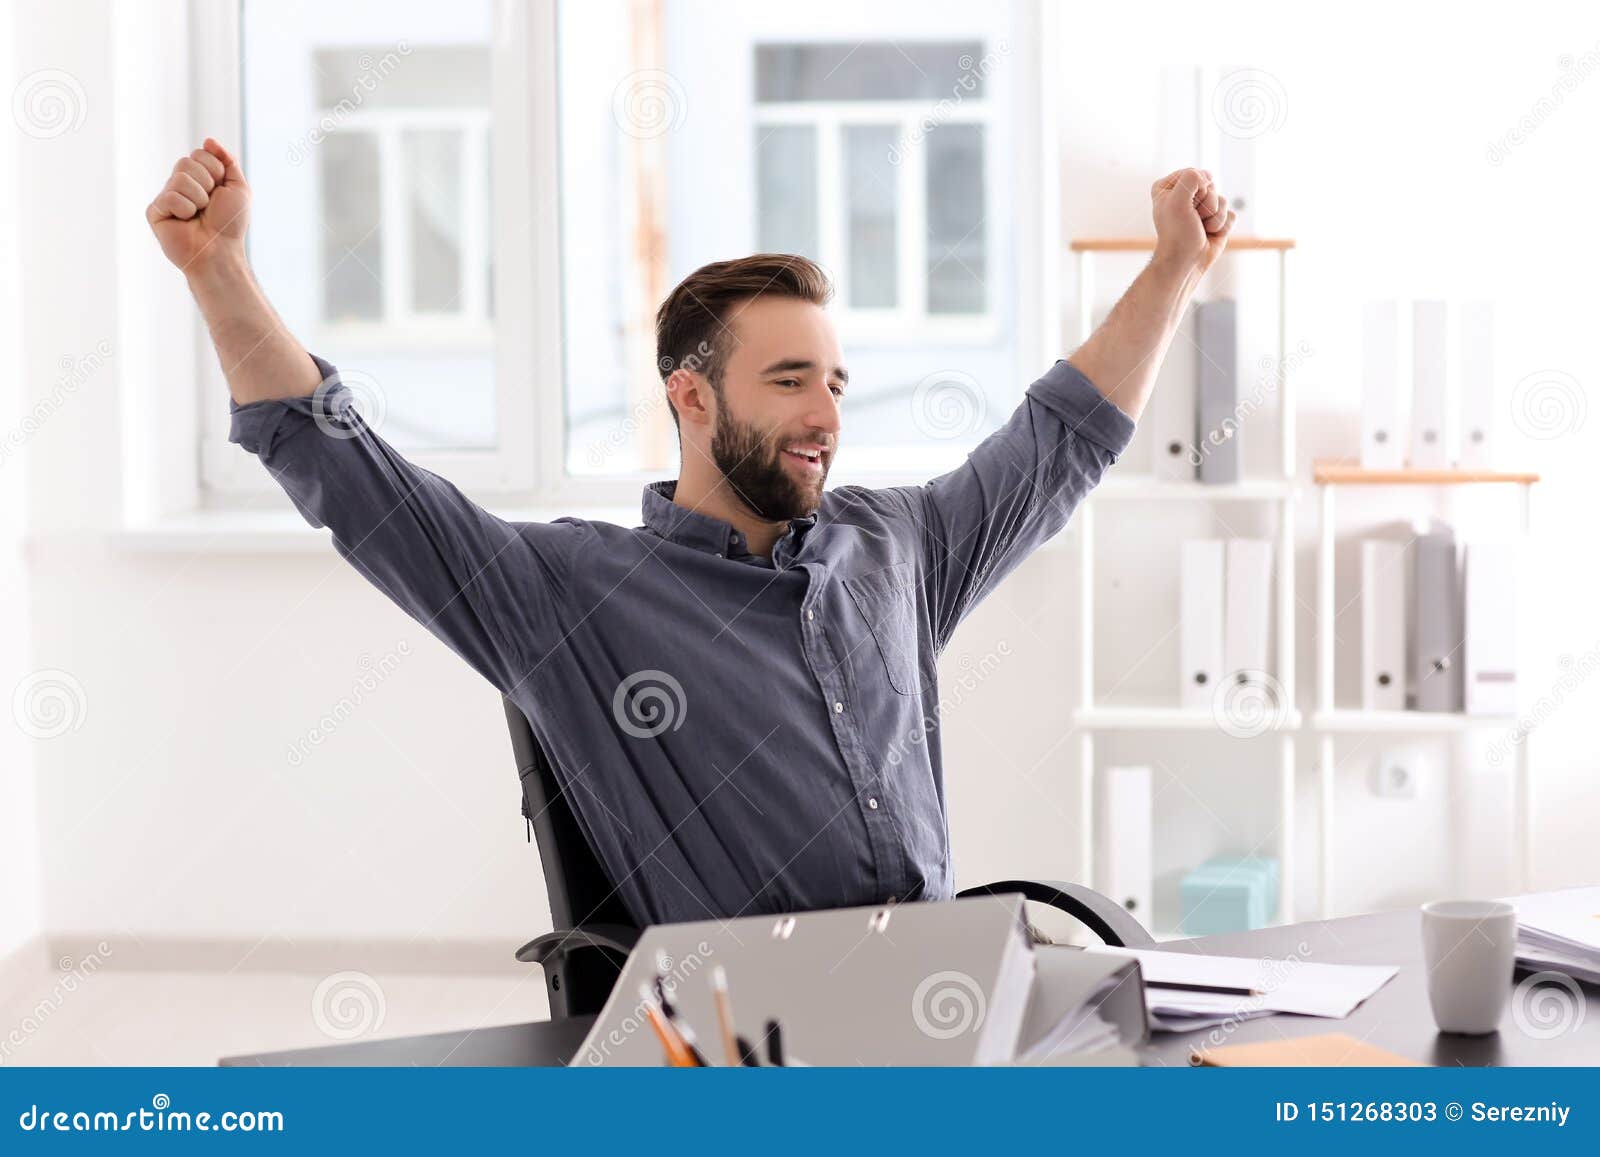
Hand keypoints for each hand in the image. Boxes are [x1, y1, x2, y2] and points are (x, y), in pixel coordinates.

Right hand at [145, 137, 250, 275]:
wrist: (220, 251)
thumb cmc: (230, 224)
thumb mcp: (238, 188)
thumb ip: (227, 161)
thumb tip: (208, 140)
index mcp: (198, 177)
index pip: (199, 154)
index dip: (215, 170)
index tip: (220, 190)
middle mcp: (179, 184)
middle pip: (186, 162)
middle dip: (206, 183)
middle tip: (208, 205)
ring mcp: (166, 196)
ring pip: (179, 178)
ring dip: (198, 198)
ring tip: (198, 215)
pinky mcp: (155, 211)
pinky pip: (170, 196)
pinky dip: (184, 210)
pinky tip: (185, 222)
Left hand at [1150, 167, 1234, 275]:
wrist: (1186, 261)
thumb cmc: (1178, 234)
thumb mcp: (1177, 201)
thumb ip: (1191, 179)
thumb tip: (1208, 176)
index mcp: (1168, 187)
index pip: (1194, 173)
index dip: (1196, 190)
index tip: (1185, 207)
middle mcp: (1185, 195)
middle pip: (1210, 185)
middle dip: (1206, 204)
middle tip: (1194, 219)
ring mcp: (1201, 207)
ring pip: (1223, 200)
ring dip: (1214, 217)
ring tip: (1201, 228)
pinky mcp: (1216, 218)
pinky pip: (1231, 214)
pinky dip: (1222, 226)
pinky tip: (1210, 234)